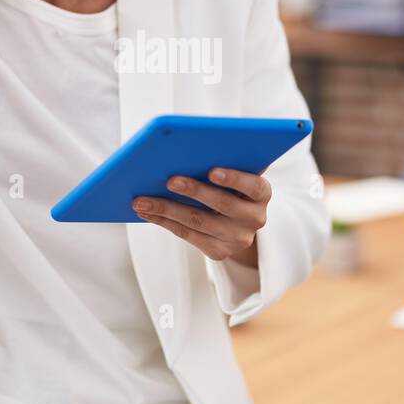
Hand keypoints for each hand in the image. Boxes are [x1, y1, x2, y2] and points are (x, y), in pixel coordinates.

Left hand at [133, 167, 270, 265]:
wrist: (236, 222)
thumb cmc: (228, 186)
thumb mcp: (233, 175)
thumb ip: (221, 163)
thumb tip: (185, 150)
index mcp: (262, 194)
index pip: (254, 186)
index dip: (234, 179)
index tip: (211, 171)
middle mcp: (255, 218)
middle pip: (222, 204)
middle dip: (194, 191)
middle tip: (169, 181)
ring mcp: (238, 239)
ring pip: (199, 222)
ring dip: (167, 209)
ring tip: (142, 200)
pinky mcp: (220, 252)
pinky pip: (188, 235)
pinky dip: (164, 222)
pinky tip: (147, 212)